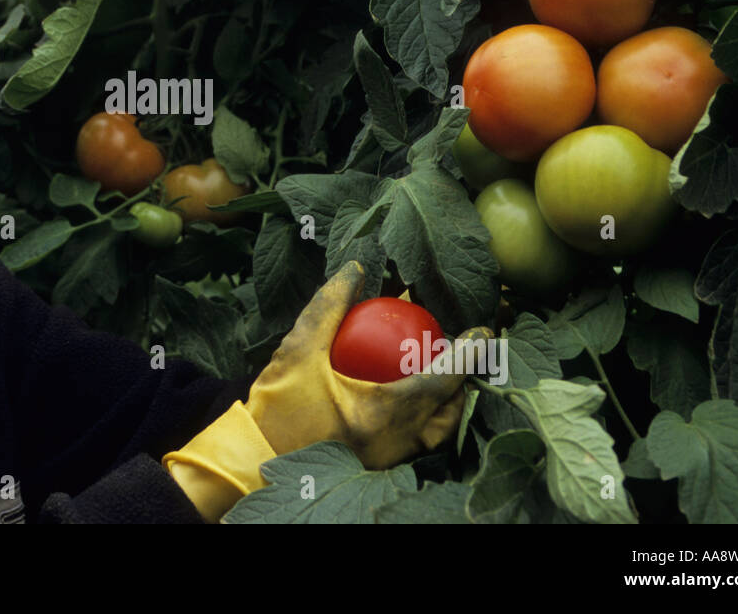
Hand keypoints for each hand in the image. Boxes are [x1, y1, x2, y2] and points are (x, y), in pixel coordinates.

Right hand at [246, 260, 492, 468]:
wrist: (254, 460)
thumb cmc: (277, 407)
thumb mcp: (298, 350)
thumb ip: (329, 306)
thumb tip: (355, 269)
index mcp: (385, 414)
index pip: (442, 379)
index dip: (468, 354)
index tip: (483, 332)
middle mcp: (396, 443)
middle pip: (449, 412)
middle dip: (462, 382)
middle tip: (461, 353)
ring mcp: (389, 460)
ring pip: (437, 434)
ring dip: (445, 405)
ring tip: (442, 378)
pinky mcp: (377, 467)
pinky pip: (417, 444)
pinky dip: (425, 422)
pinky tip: (414, 402)